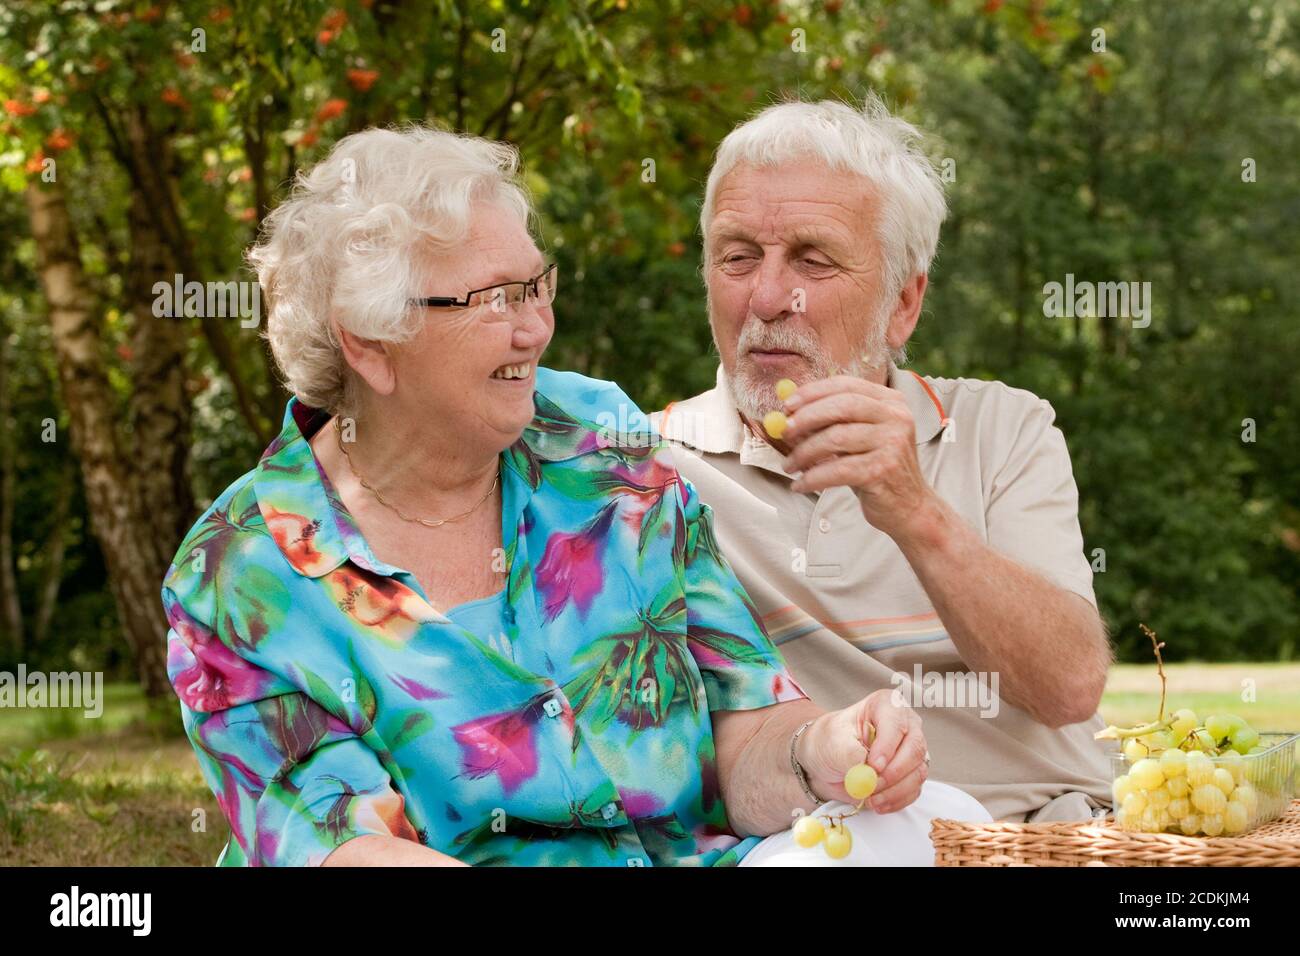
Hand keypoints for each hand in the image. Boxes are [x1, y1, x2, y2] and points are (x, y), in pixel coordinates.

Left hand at [780, 375, 938, 542]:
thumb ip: (831, 420)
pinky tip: (800, 485)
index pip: (846, 386)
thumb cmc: (876, 468)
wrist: (908, 506)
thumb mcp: (858, 438)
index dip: (813, 392)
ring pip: (836, 438)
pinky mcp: (883, 470)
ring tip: (790, 465)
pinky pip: (837, 469)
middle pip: (842, 406)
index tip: (787, 405)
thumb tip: (788, 410)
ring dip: (804, 452)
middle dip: (807, 417)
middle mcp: (896, 418)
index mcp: (891, 402)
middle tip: (784, 432)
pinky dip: (812, 478)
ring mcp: (893, 443)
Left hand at [799, 688, 927, 812]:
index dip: (887, 748)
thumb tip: (868, 773)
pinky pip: (914, 789)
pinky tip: (878, 803)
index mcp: (886, 704)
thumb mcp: (833, 742)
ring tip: (869, 799)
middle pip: (914, 749)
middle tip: (870, 787)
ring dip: (894, 791)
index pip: (896, 724)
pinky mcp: (912, 772)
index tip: (873, 767)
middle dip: (892, 774)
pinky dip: (897, 800)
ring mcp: (912, 749)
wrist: (827, 760)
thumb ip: (851, 755)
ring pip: (917, 772)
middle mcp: (906, 724)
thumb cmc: (830, 741)